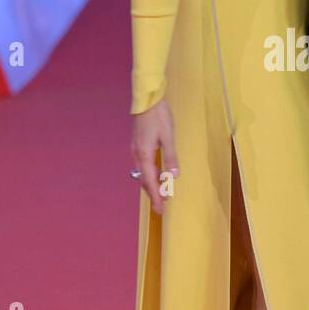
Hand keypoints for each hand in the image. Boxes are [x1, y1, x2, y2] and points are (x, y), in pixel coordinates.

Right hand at [130, 98, 178, 216]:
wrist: (147, 100)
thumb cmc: (159, 116)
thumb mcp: (168, 137)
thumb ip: (170, 157)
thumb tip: (173, 176)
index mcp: (144, 154)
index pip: (150, 182)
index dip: (156, 196)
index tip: (160, 209)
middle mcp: (137, 154)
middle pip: (144, 180)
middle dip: (152, 194)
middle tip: (160, 206)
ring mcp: (135, 149)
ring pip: (142, 173)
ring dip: (150, 185)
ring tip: (159, 193)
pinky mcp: (136, 144)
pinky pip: (141, 165)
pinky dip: (147, 174)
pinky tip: (153, 175)